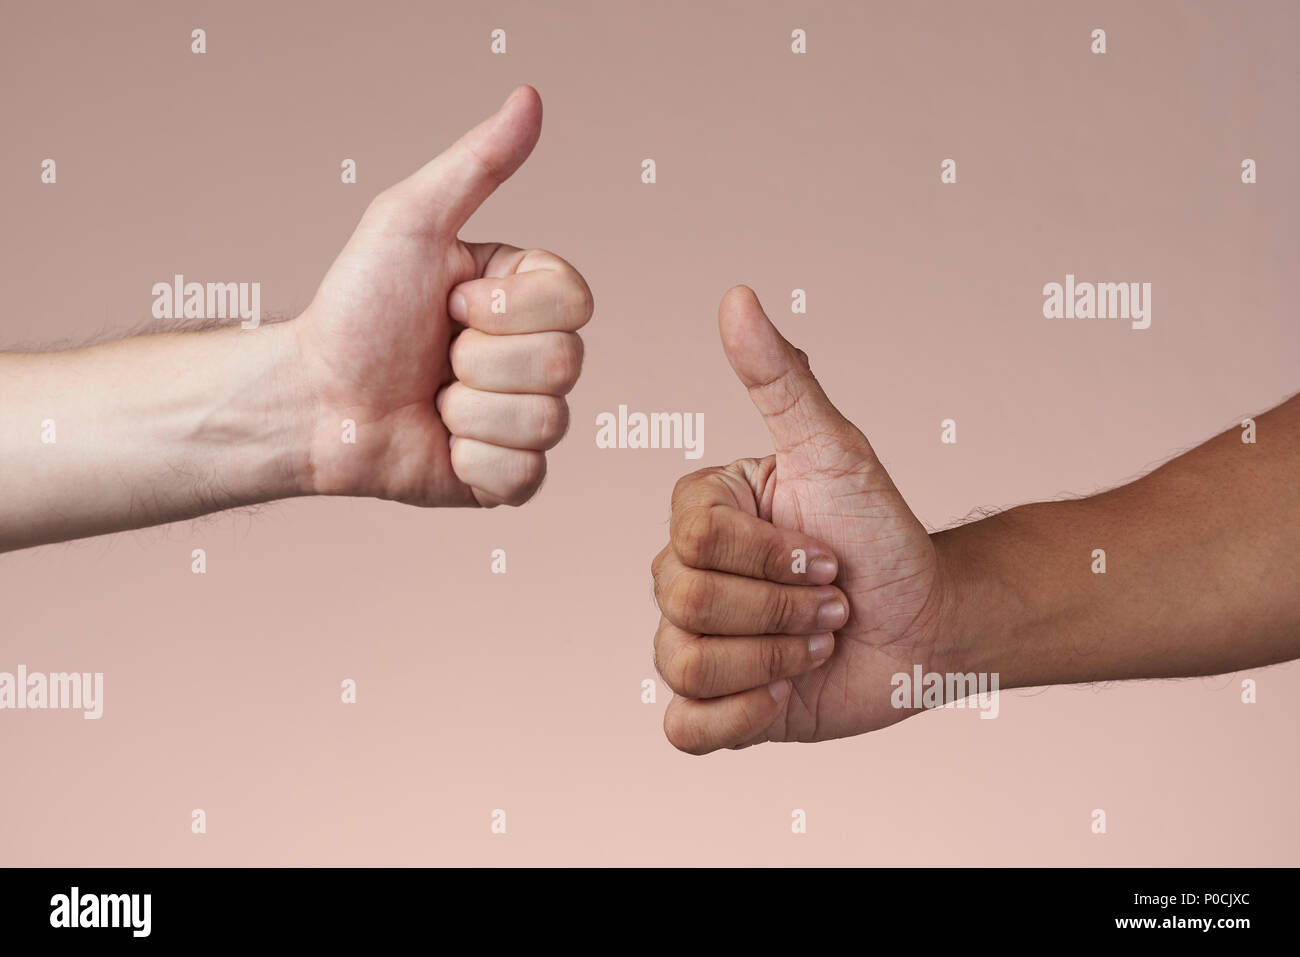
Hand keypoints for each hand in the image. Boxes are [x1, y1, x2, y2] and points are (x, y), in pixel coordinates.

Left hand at [292, 86, 592, 506]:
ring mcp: (524, 420)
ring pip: (547, 421)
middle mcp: (534, 358)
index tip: (450, 303)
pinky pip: (525, 476)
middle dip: (481, 361)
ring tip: (430, 400)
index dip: (508, 309)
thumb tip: (529, 98)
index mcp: (524, 299)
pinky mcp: (507, 479)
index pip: (576, 302)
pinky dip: (472, 460)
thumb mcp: (412, 222)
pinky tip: (439, 444)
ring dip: (469, 412)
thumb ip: (477, 164)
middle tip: (434, 356)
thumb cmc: (354, 309)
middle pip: (566, 364)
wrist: (312, 400)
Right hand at [651, 286, 947, 752]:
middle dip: (784, 612)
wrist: (927, 626)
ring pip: (683, 665)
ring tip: (819, 643)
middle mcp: (683, 574)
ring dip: (777, 660)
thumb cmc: (883, 533)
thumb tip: (736, 297)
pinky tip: (784, 695)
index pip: (694, 543)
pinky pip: (683, 729)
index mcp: (699, 512)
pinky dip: (741, 718)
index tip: (827, 554)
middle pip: (685, 604)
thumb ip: (782, 380)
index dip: (772, 559)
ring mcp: (692, 641)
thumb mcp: (838, 452)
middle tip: (832, 603)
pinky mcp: (710, 706)